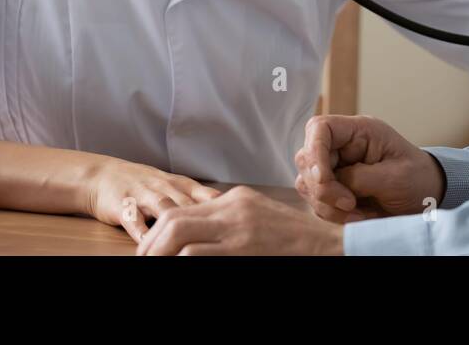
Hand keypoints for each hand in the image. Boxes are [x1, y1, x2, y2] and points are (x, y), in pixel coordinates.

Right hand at [84, 157, 220, 241]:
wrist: (103, 175)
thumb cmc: (144, 185)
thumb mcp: (173, 188)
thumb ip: (197, 201)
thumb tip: (227, 217)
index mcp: (181, 184)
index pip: (207, 196)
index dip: (224, 210)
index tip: (237, 224)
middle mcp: (165, 187)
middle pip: (190, 205)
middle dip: (205, 223)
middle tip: (218, 239)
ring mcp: (144, 195)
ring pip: (164, 211)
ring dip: (176, 231)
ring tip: (186, 249)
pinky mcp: (123, 205)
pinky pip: (135, 220)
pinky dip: (144, 233)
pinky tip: (152, 245)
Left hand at [136, 186, 343, 254]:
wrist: (327, 246)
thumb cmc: (295, 240)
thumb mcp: (259, 220)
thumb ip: (230, 222)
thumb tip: (193, 241)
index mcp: (236, 199)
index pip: (184, 210)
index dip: (159, 232)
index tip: (148, 251)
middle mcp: (234, 208)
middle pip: (174, 219)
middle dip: (151, 244)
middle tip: (142, 261)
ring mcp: (238, 228)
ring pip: (180, 235)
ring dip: (160, 255)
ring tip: (150, 266)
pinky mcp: (244, 249)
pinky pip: (198, 254)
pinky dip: (182, 262)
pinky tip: (177, 269)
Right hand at [293, 114, 443, 222]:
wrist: (428, 198)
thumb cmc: (418, 179)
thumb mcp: (395, 177)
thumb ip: (360, 177)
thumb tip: (332, 182)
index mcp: (358, 131)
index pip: (320, 128)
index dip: (314, 151)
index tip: (324, 179)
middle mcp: (342, 147)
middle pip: (307, 159)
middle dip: (323, 188)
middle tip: (351, 204)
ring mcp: (336, 168)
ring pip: (307, 185)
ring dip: (329, 205)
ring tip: (361, 214)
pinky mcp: (335, 189)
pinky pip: (318, 202)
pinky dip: (334, 215)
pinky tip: (360, 216)